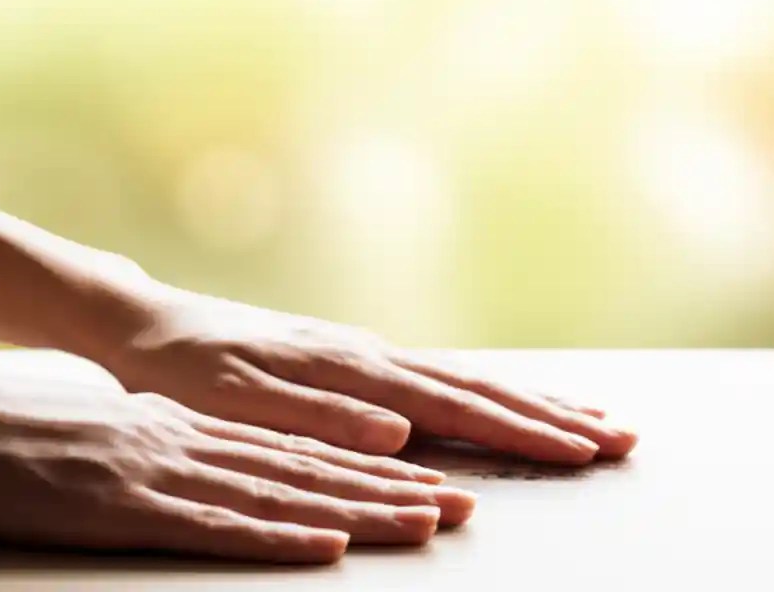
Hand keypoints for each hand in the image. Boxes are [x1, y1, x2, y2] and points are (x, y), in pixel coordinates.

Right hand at [0, 377, 475, 562]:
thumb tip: (272, 478)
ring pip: (285, 493)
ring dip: (359, 511)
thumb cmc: (56, 444)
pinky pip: (213, 525)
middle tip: (463, 507)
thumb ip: (208, 455)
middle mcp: (206, 446)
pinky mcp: (131, 506)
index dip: (383, 472)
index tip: (442, 485)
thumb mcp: (144, 443)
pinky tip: (323, 547)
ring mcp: (172, 473)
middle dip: (396, 491)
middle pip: (317, 471)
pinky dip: (274, 537)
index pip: (312, 453)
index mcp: (210, 432)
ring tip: (422, 523)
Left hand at [96, 286, 636, 461]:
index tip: (583, 449)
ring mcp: (375, 355)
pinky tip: (515, 403)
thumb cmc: (186, 374)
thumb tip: (398, 432)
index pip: (459, 407)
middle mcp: (377, 357)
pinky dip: (496, 395)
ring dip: (540, 404)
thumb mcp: (235, 403)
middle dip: (558, 418)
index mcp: (356, 371)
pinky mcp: (364, 360)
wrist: (150, 324)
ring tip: (596, 422)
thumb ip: (318, 419)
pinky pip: (447, 380)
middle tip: (624, 439)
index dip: (525, 432)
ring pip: (475, 381)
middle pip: (487, 390)